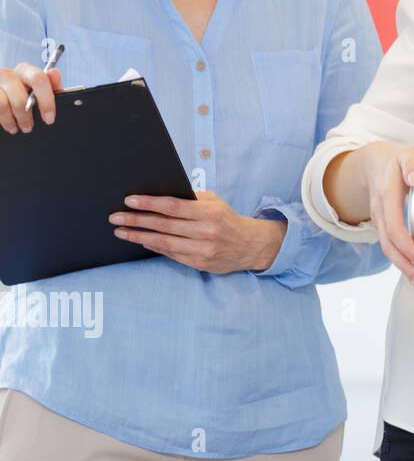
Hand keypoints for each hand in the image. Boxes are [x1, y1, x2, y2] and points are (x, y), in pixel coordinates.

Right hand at [0, 63, 63, 133]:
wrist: (4, 101)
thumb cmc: (24, 96)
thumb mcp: (40, 91)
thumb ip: (51, 84)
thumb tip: (53, 72)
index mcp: (25, 71)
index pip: (38, 79)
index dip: (46, 101)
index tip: (49, 118)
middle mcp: (7, 74)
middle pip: (20, 97)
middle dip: (26, 115)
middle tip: (29, 127)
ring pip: (4, 104)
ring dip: (12, 120)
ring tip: (16, 127)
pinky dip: (3, 119)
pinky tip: (8, 124)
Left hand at [108, 191, 285, 273]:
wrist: (251, 245)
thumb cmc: (227, 219)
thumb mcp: (216, 203)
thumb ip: (192, 199)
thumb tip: (160, 197)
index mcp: (210, 212)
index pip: (173, 206)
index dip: (149, 203)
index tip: (130, 200)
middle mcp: (206, 231)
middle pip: (164, 224)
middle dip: (137, 220)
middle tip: (116, 217)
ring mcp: (203, 249)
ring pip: (163, 241)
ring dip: (138, 236)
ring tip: (121, 231)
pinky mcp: (199, 263)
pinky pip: (171, 253)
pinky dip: (154, 246)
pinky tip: (141, 240)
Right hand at [349, 141, 413, 290]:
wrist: (371, 161)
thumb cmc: (393, 159)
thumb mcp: (405, 154)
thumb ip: (412, 165)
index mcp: (387, 195)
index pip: (394, 227)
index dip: (408, 246)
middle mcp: (380, 211)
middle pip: (389, 245)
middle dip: (405, 265)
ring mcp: (379, 219)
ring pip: (387, 249)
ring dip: (403, 268)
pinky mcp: (383, 225)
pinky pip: (389, 245)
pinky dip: (401, 260)